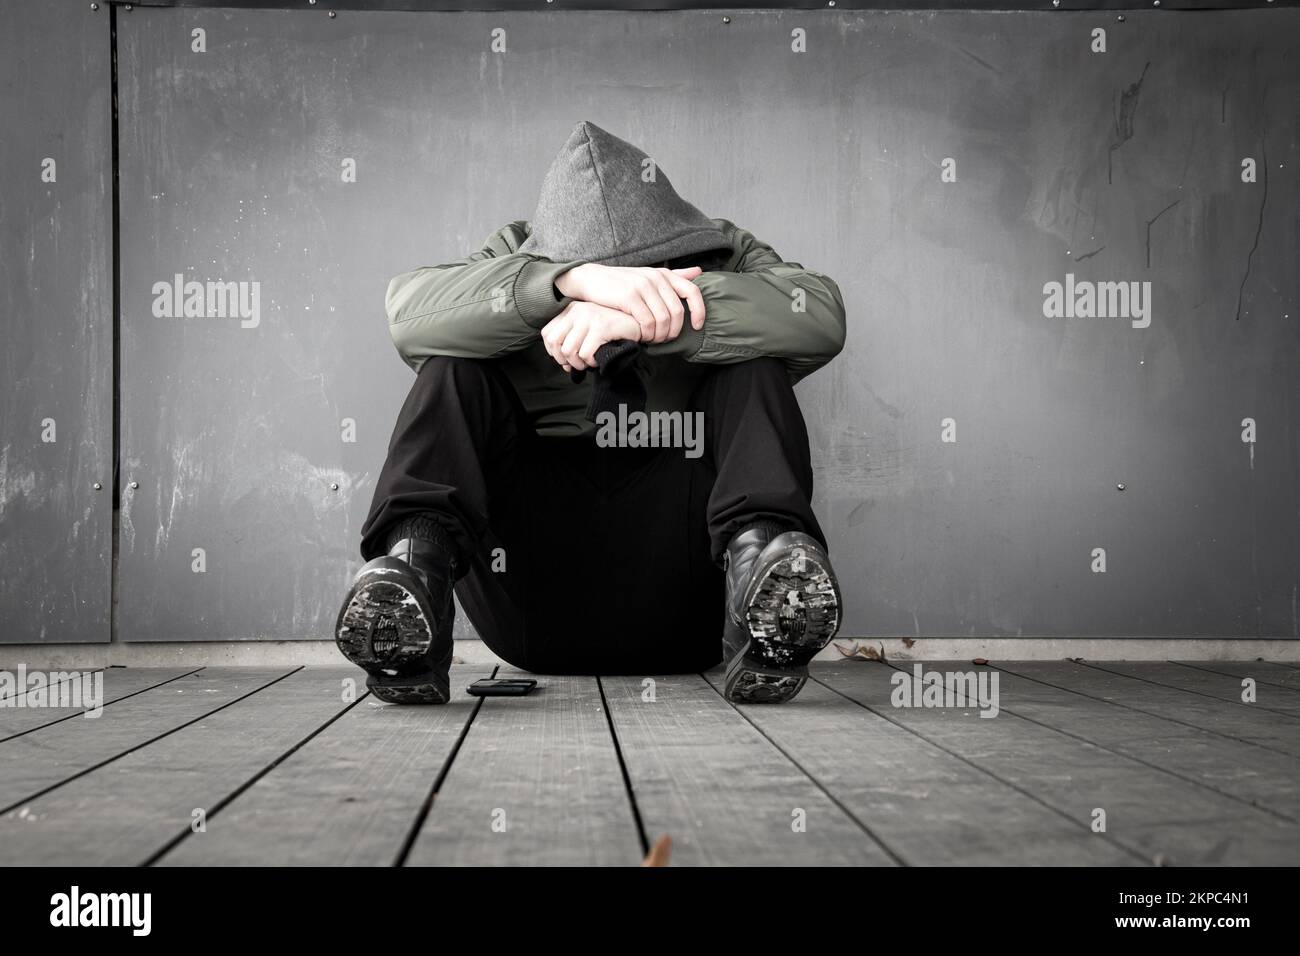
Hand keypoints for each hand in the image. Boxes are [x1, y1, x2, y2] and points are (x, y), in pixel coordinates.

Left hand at [541, 300, 641, 372]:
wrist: (639, 323)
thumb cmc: (613, 331)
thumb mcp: (588, 332)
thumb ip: (572, 341)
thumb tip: (563, 364)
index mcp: (571, 310)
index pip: (547, 334)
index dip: (554, 352)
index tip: (567, 360)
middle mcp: (577, 310)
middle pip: (556, 344)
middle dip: (565, 360)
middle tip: (579, 365)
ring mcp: (589, 317)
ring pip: (569, 350)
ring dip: (579, 363)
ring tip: (589, 363)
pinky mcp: (601, 326)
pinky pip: (586, 353)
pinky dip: (591, 362)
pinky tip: (598, 359)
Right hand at [554, 263, 706, 343]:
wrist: (591, 279)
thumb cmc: (622, 282)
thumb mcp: (649, 276)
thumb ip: (674, 275)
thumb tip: (698, 272)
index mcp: (664, 274)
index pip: (693, 292)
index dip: (699, 311)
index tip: (697, 326)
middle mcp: (656, 278)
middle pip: (677, 312)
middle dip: (673, 331)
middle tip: (664, 339)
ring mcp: (643, 287)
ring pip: (663, 320)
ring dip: (659, 336)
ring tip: (651, 339)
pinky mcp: (629, 297)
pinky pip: (647, 323)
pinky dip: (647, 334)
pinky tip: (641, 336)